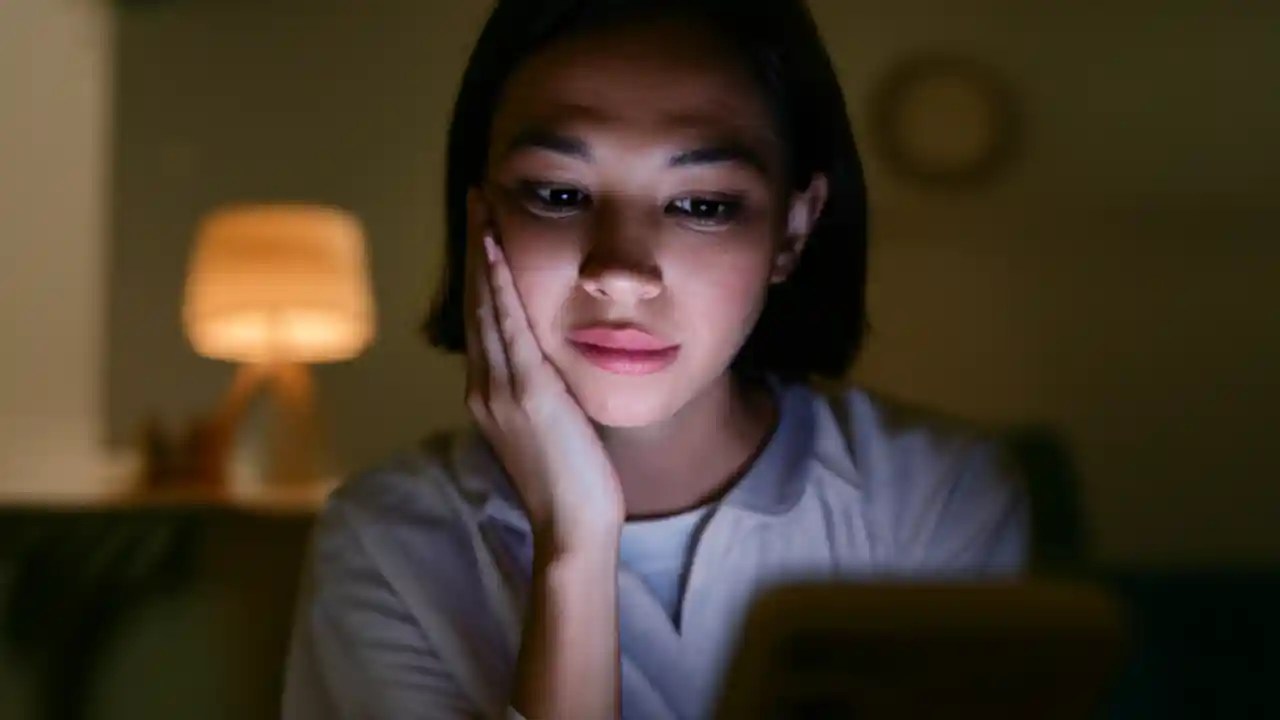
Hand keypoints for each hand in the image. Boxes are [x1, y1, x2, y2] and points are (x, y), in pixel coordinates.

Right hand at [464, 200, 624, 554]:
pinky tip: (499, 248)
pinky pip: (510, 327)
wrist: (573, 528)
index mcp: (489, 395)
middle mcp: (485, 387)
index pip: (482, 320)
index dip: (481, 272)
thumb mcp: (552, 429)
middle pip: (476, 303)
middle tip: (475, 198)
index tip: (484, 230)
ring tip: (482, 205)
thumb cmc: (573, 484)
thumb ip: (545, 393)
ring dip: (485, 251)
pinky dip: (501, 284)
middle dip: (476, 247)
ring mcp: (502, 390)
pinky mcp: (529, 393)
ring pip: (487, 306)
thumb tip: (555, 365)